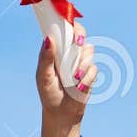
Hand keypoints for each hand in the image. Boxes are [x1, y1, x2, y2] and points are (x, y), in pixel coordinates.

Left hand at [36, 21, 93, 136]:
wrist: (63, 113)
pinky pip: (93, 68)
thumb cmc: (48, 93)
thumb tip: (48, 39)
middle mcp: (69, 53)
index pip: (62, 30)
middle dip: (80, 37)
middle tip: (77, 44)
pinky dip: (86, 78)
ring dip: (81, 64)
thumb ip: (45, 57)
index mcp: (56, 50)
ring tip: (72, 78)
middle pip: (80, 34)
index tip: (66, 24)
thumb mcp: (43, 76)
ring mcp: (81, 62)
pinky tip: (79, 86)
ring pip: (88, 51)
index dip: (67, 23)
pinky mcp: (90, 73)